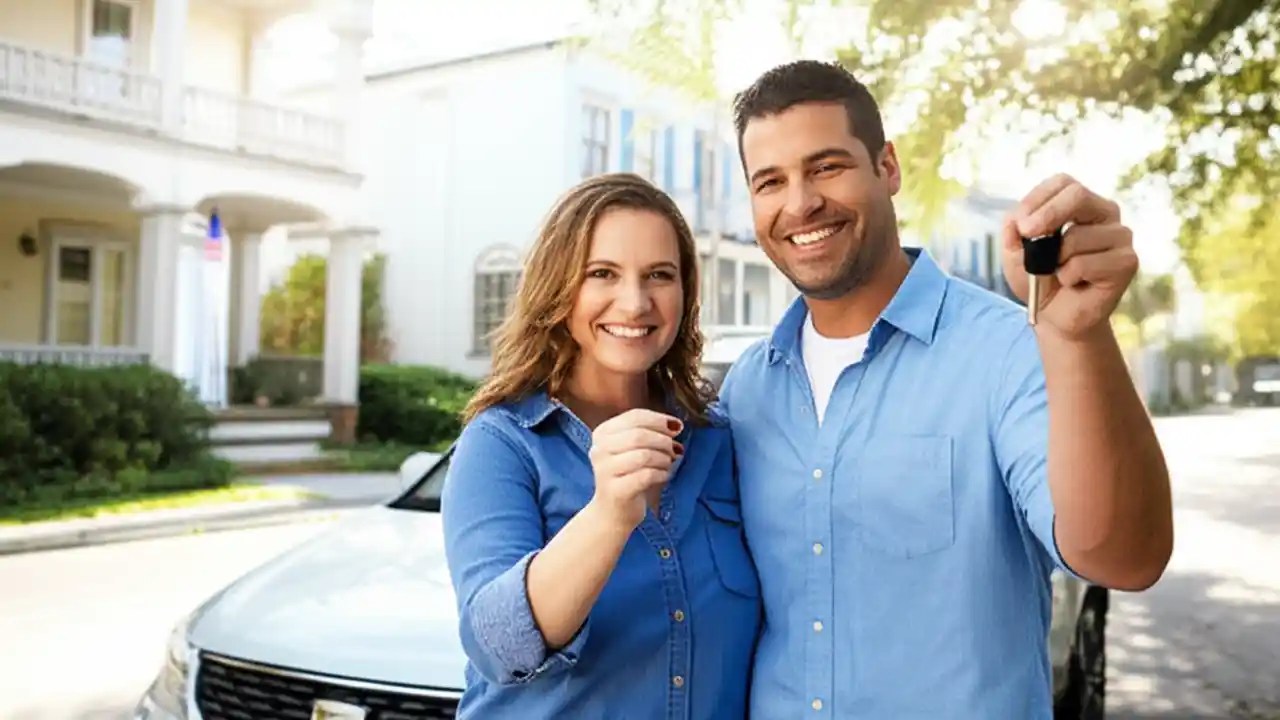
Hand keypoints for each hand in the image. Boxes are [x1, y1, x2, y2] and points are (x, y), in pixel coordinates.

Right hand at [586, 409, 682, 529]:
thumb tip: (674, 425)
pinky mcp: (616, 491)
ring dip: (663, 458)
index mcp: (602, 433)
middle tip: (673, 450)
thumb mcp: (632, 448)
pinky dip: (661, 474)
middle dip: (663, 441)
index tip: (676, 427)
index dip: (659, 420)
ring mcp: (605, 471)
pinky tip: (663, 476)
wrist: (612, 512)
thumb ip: (649, 432)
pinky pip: (647, 476)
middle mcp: (599, 449)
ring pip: (644, 455)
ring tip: (667, 464)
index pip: (634, 416)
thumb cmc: (627, 475)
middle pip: (639, 435)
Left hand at [1000, 174, 1137, 340]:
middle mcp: (1105, 213)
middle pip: (1078, 196)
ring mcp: (1119, 236)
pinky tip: (1075, 283)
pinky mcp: (1127, 261)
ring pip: (1076, 237)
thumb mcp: (1015, 251)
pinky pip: (1085, 263)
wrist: (1056, 315)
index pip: (1063, 183)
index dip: (1036, 199)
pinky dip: (1068, 276)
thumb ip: (1013, 229)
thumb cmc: (1039, 278)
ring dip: (1054, 260)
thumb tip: (1017, 219)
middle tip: (1027, 233)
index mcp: (1080, 203)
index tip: (1020, 224)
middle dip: (1046, 215)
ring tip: (1060, 273)